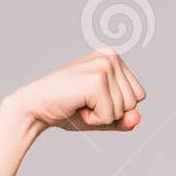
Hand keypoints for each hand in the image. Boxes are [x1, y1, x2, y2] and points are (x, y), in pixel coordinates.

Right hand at [9, 47, 146, 131]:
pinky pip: (110, 115)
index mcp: (114, 58)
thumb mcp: (103, 116)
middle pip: (134, 102)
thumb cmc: (68, 109)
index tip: (91, 99)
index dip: (117, 108)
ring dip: (101, 116)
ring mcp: (104, 65)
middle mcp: (111, 56)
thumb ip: (124, 119)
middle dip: (110, 112)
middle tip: (84, 102)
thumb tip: (137, 117)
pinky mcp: (96, 80)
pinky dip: (94, 119)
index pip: (139, 96)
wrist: (36, 108)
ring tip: (80, 103)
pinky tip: (77, 106)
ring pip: (124, 110)